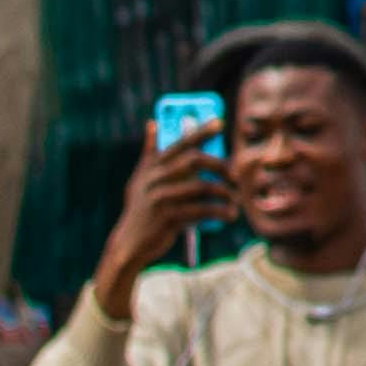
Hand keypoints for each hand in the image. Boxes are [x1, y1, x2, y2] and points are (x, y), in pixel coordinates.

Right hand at [95, 134, 231, 280]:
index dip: (200, 131)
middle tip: (235, 175)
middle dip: (220, 164)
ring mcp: (161, 197)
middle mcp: (155, 178)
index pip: (180, 143)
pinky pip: (202, 209)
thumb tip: (152, 123)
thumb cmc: (140, 208)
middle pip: (194, 160)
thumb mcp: (140, 179)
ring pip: (202, 186)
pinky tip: (230, 214)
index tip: (220, 123)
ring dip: (224, 192)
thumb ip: (149, 152)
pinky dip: (220, 211)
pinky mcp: (168, 217)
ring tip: (235, 200)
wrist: (130, 242)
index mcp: (152, 167)